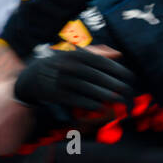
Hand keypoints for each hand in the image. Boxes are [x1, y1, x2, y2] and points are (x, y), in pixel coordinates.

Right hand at [13, 46, 136, 118]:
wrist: (32, 77)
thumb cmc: (61, 65)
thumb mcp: (76, 54)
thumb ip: (97, 53)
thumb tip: (118, 54)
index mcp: (77, 55)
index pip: (102, 62)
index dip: (118, 70)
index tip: (131, 78)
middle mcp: (69, 66)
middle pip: (97, 76)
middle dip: (115, 85)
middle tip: (128, 92)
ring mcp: (62, 80)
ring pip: (89, 89)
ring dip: (106, 96)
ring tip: (120, 101)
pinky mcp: (57, 94)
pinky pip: (77, 100)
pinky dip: (91, 104)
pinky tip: (102, 108)